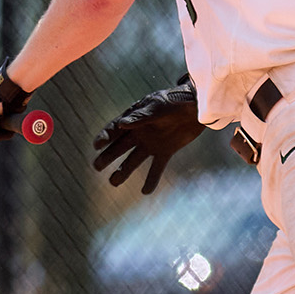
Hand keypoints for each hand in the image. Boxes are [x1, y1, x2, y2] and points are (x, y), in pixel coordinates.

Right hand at [92, 77, 203, 194]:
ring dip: (123, 171)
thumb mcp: (157, 107)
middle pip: (119, 147)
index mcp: (134, 118)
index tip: (97, 145)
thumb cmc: (175, 101)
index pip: (114, 129)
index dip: (104, 137)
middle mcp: (139, 133)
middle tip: (97, 167)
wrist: (197, 106)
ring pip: (134, 160)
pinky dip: (152, 179)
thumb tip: (121, 124)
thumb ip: (141, 117)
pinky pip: (156, 167)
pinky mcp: (165, 151)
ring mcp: (152, 143)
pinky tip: (145, 192)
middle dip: (107, 156)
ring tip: (113, 183)